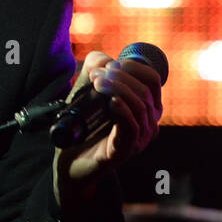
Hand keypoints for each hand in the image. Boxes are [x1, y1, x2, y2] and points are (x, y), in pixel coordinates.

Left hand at [53, 50, 163, 201]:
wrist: (70, 161)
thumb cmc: (83, 126)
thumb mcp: (87, 92)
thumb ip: (95, 70)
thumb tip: (103, 60)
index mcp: (145, 106)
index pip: (152, 79)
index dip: (133, 66)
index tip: (110, 64)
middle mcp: (148, 122)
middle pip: (145, 91)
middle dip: (120, 77)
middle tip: (96, 75)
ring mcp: (138, 138)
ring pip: (139, 107)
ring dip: (118, 89)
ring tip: (97, 83)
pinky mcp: (124, 151)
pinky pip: (132, 128)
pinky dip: (123, 111)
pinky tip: (111, 102)